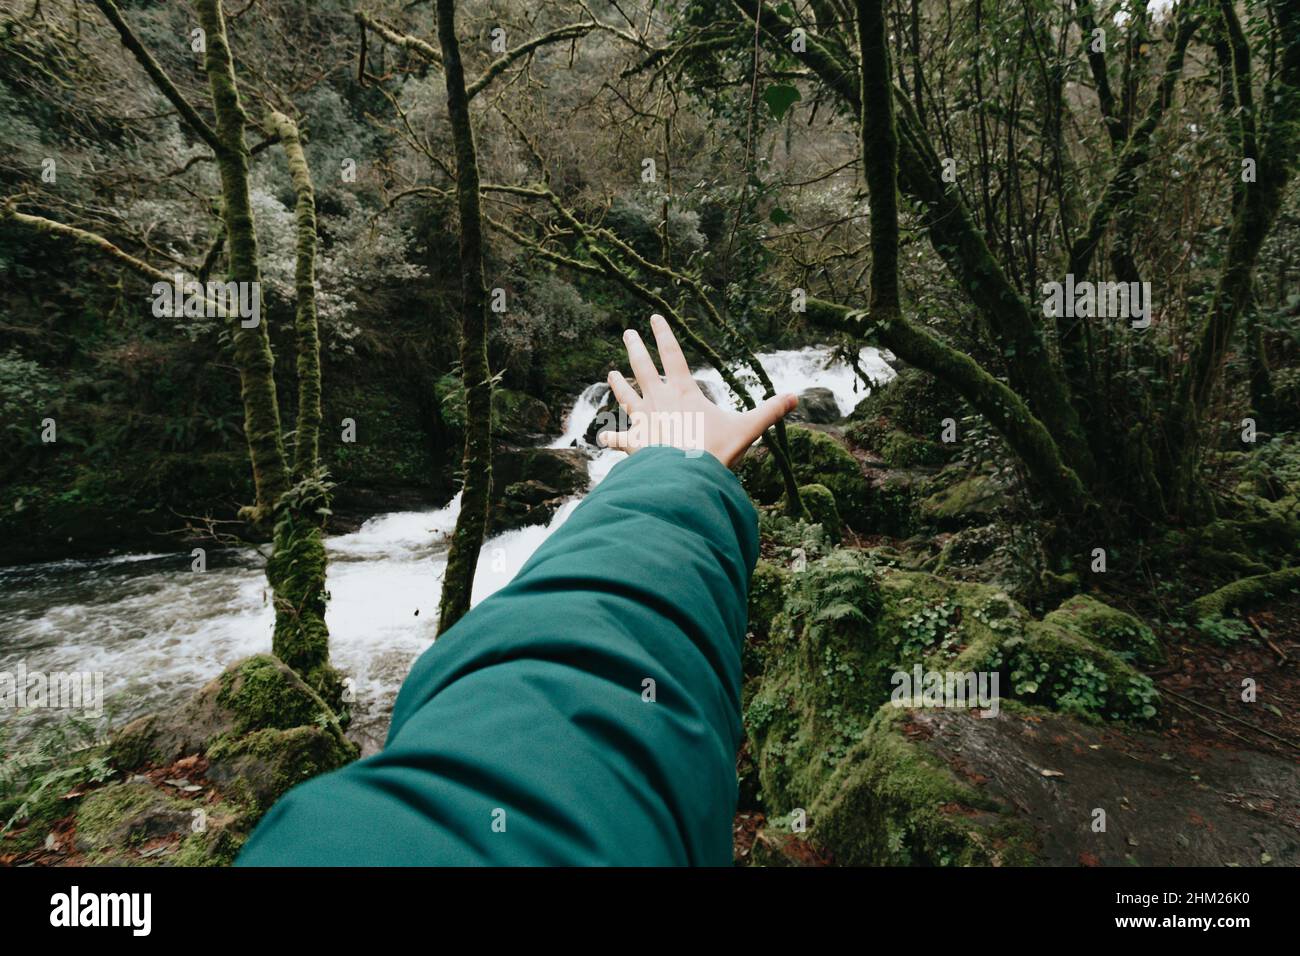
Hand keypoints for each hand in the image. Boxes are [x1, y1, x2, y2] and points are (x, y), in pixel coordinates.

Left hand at [598, 314, 797, 467]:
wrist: (684, 479)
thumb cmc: (714, 452)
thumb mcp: (746, 430)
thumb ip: (769, 412)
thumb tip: (796, 396)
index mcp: (683, 393)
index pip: (673, 356)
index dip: (664, 335)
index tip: (653, 317)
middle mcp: (659, 402)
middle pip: (643, 369)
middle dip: (636, 349)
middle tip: (627, 332)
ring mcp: (644, 422)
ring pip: (627, 398)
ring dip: (618, 386)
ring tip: (610, 373)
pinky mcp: (635, 444)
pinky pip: (618, 440)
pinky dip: (610, 438)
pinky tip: (601, 437)